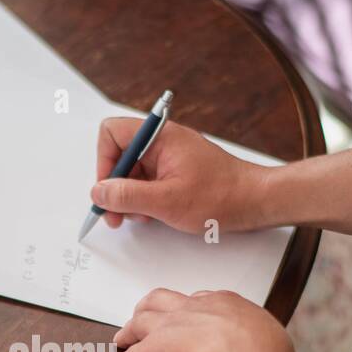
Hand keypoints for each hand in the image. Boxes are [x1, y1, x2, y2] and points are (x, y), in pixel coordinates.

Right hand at [92, 118, 274, 233]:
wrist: (254, 202)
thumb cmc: (220, 197)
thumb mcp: (166, 201)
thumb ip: (127, 196)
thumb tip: (98, 192)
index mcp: (160, 137)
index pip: (112, 134)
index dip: (104, 163)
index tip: (109, 190)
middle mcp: (162, 141)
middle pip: (120, 155)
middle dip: (115, 186)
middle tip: (116, 215)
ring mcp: (169, 156)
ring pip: (132, 172)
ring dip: (130, 197)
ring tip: (141, 217)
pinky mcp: (175, 170)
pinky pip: (148, 180)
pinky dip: (144, 199)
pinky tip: (154, 214)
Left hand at [109, 289, 297, 351]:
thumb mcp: (270, 336)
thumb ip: (260, 338)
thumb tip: (264, 349)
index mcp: (222, 303)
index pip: (198, 300)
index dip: (188, 308)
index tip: (187, 316)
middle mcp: (191, 309)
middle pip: (160, 301)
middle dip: (149, 307)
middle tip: (142, 315)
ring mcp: (168, 329)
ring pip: (138, 323)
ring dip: (128, 332)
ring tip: (122, 340)